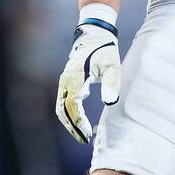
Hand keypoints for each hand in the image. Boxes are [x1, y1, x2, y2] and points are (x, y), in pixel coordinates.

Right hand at [55, 6, 120, 143]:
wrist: (94, 34)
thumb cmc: (105, 50)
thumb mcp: (113, 66)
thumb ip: (112, 83)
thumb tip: (110, 102)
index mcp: (75, 77)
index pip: (72, 105)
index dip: (78, 121)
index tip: (87, 133)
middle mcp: (66, 80)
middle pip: (63, 110)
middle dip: (73, 127)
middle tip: (85, 140)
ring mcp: (64, 81)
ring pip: (61, 108)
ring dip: (70, 123)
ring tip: (83, 135)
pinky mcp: (66, 82)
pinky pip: (63, 102)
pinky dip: (69, 115)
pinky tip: (80, 122)